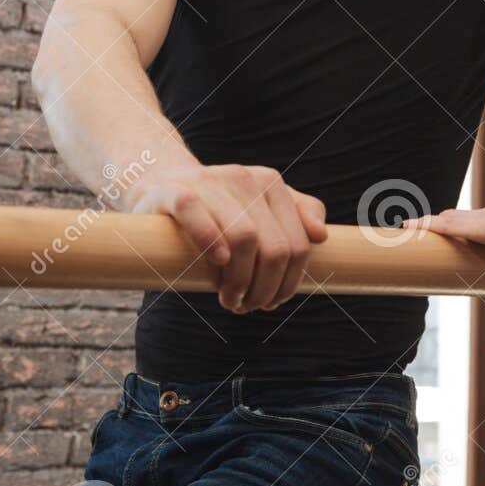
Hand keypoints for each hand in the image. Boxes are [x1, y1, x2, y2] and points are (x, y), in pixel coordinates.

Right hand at [123, 163, 328, 313]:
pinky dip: (210, 241)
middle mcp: (244, 178)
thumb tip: (321, 236)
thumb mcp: (262, 208)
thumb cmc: (219, 211)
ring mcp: (210, 182)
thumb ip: (298, 214)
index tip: (273, 303)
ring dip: (239, 280)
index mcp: (270, 184)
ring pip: (243, 237)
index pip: (297, 243)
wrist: (163, 188)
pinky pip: (195, 213)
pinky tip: (217, 264)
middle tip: (248, 307)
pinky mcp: (175, 191)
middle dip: (265, 287)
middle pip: (273, 247)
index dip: (289, 282)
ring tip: (229, 300)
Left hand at [404, 182, 484, 278]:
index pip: (475, 227)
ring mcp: (484, 220)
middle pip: (455, 222)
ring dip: (425, 227)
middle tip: (415, 232)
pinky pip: (444, 226)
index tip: (447, 233)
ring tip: (404, 228)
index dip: (460, 230)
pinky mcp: (480, 225)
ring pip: (446, 222)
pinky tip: (406, 227)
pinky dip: (425, 227)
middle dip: (437, 228)